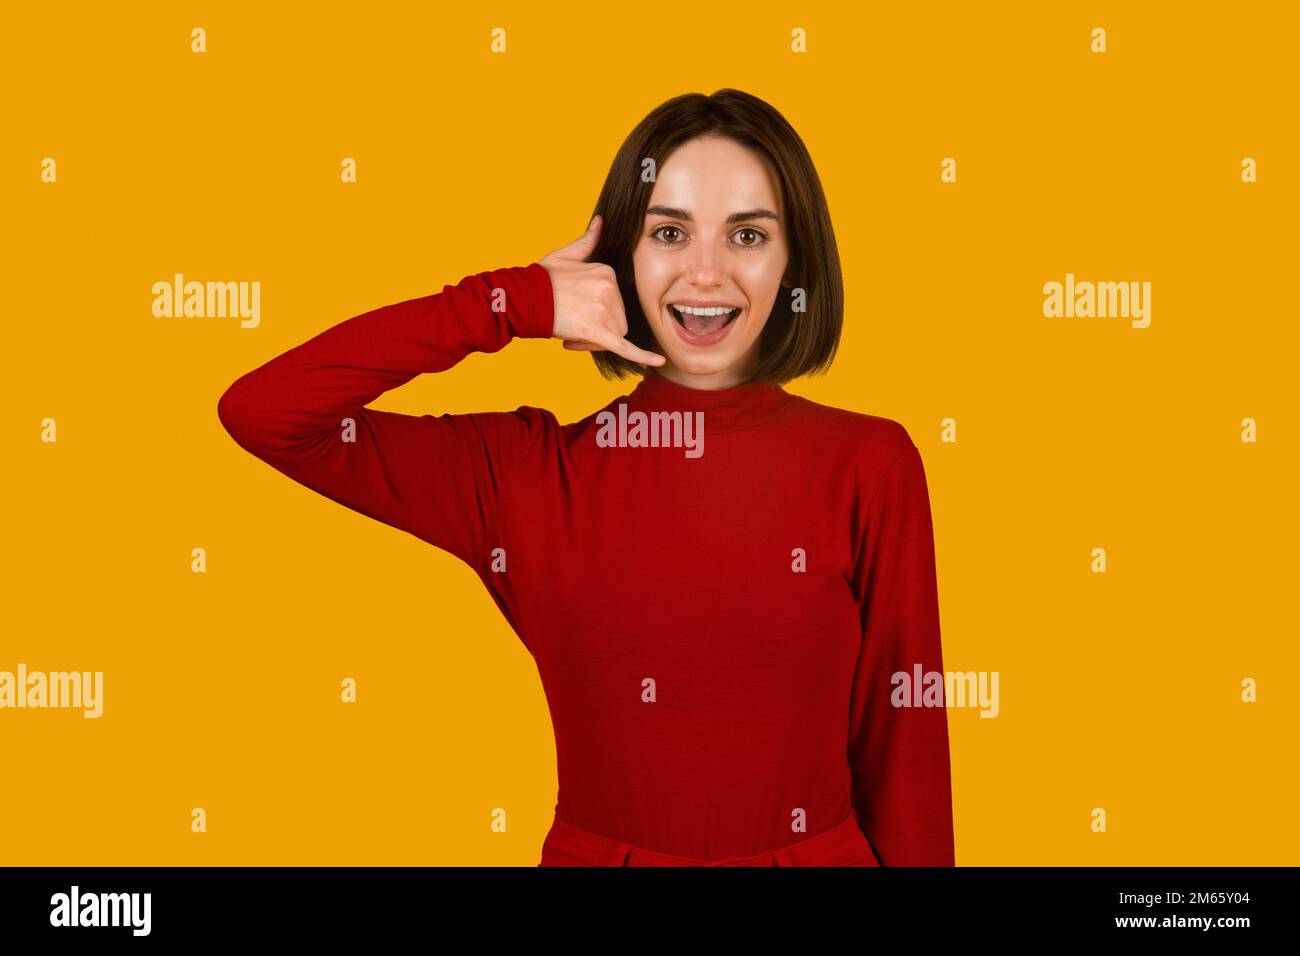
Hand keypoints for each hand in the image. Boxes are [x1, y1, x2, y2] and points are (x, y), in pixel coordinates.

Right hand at [539, 215, 664, 365]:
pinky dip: (643, 356)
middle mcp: (610, 289)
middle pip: (617, 320)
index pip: (614, 301)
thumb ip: (588, 241)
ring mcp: (604, 310)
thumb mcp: (567, 254)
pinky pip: (625, 347)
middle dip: (598, 328)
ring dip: (596, 341)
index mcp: (607, 272)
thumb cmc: (542, 279)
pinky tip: (659, 362)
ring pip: (615, 336)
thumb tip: (601, 221)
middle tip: (571, 326)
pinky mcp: (597, 331)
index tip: (574, 312)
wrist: (523, 298)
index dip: (597, 311)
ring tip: (572, 335)